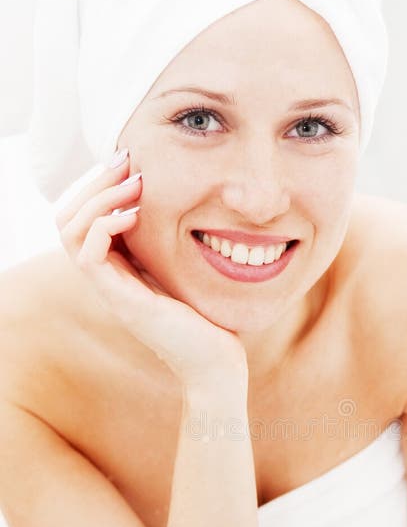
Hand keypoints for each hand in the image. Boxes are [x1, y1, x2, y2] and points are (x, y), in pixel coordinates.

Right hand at [55, 153, 247, 387]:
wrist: (218, 366)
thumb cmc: (211, 321)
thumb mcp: (188, 271)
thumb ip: (175, 246)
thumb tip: (188, 206)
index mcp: (119, 269)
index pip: (82, 218)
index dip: (99, 185)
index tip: (132, 162)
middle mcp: (108, 278)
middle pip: (67, 218)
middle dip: (93, 182)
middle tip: (126, 160)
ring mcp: (111, 290)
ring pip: (70, 231)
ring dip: (97, 198)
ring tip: (133, 184)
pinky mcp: (123, 302)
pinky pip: (88, 255)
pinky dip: (105, 225)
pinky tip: (137, 214)